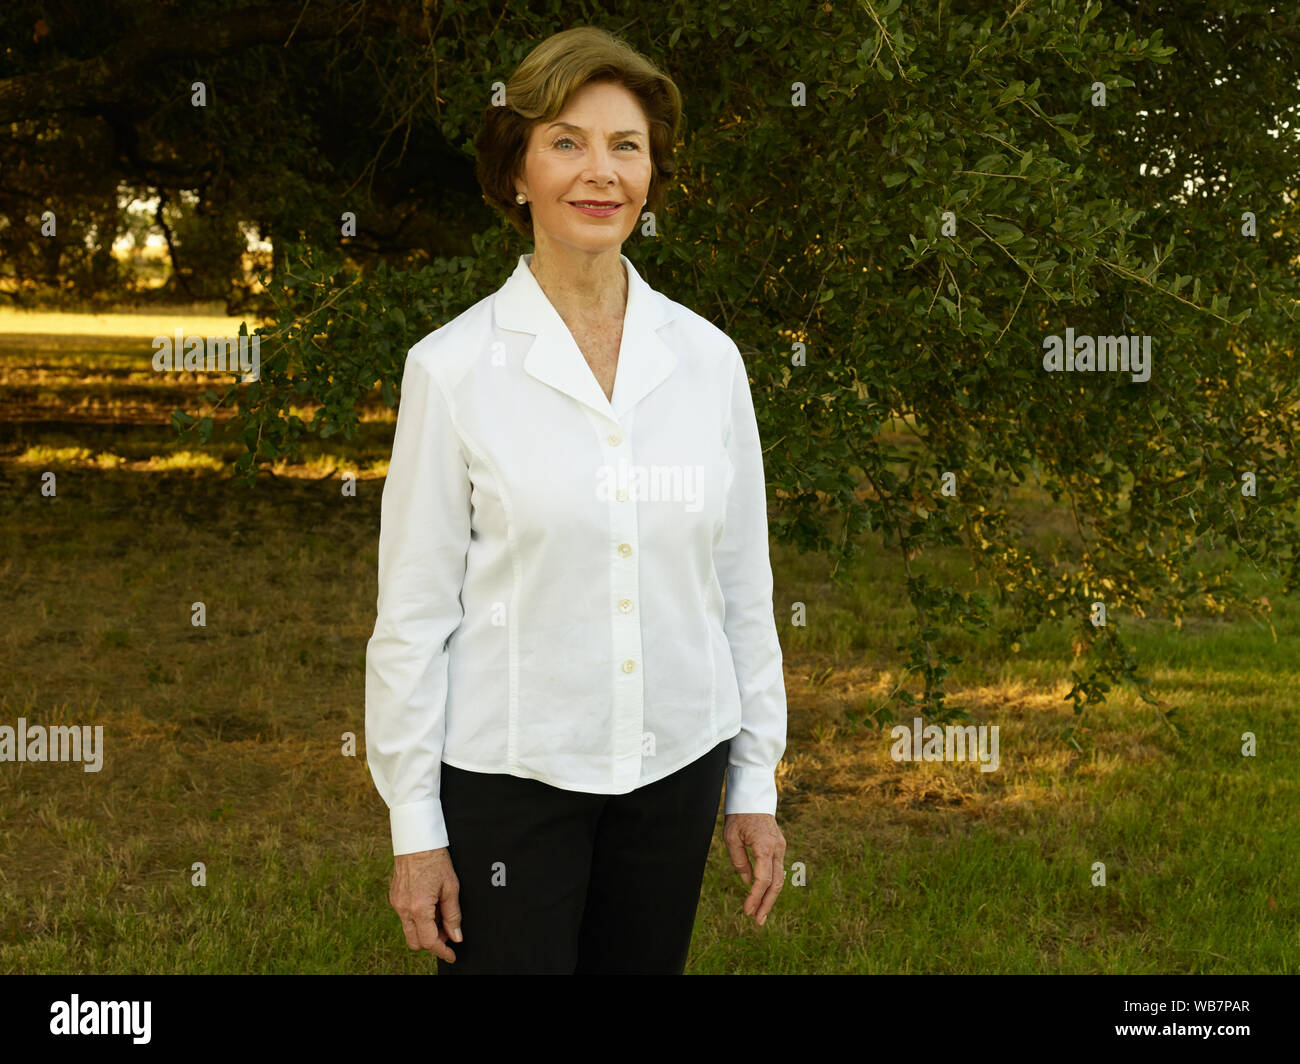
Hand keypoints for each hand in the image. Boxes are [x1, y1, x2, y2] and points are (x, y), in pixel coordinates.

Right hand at [389, 847, 461, 961]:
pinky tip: (429, 903)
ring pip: (410, 930)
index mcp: (419, 907)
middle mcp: (403, 909)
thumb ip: (453, 915)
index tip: (451, 955)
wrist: (416, 841)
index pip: (429, 941)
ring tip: (439, 910)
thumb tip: (456, 936)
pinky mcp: (394, 898)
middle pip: (415, 942)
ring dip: (425, 929)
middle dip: (432, 942)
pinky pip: (405, 917)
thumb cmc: (435, 860)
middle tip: (447, 930)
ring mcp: (396, 904)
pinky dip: (418, 917)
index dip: (442, 951)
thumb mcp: (451, 887)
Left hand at [722, 813, 785, 925]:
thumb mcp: (731, 838)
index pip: (763, 879)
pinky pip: (777, 870)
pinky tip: (763, 896)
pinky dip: (771, 885)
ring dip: (770, 897)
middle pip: (776, 883)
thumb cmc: (739, 816)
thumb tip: (747, 882)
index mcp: (764, 846)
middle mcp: (777, 849)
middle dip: (767, 903)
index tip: (747, 911)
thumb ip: (739, 861)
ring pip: (779, 878)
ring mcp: (781, 848)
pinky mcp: (779, 847)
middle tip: (757, 921)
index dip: (755, 897)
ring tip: (760, 913)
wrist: (753, 797)